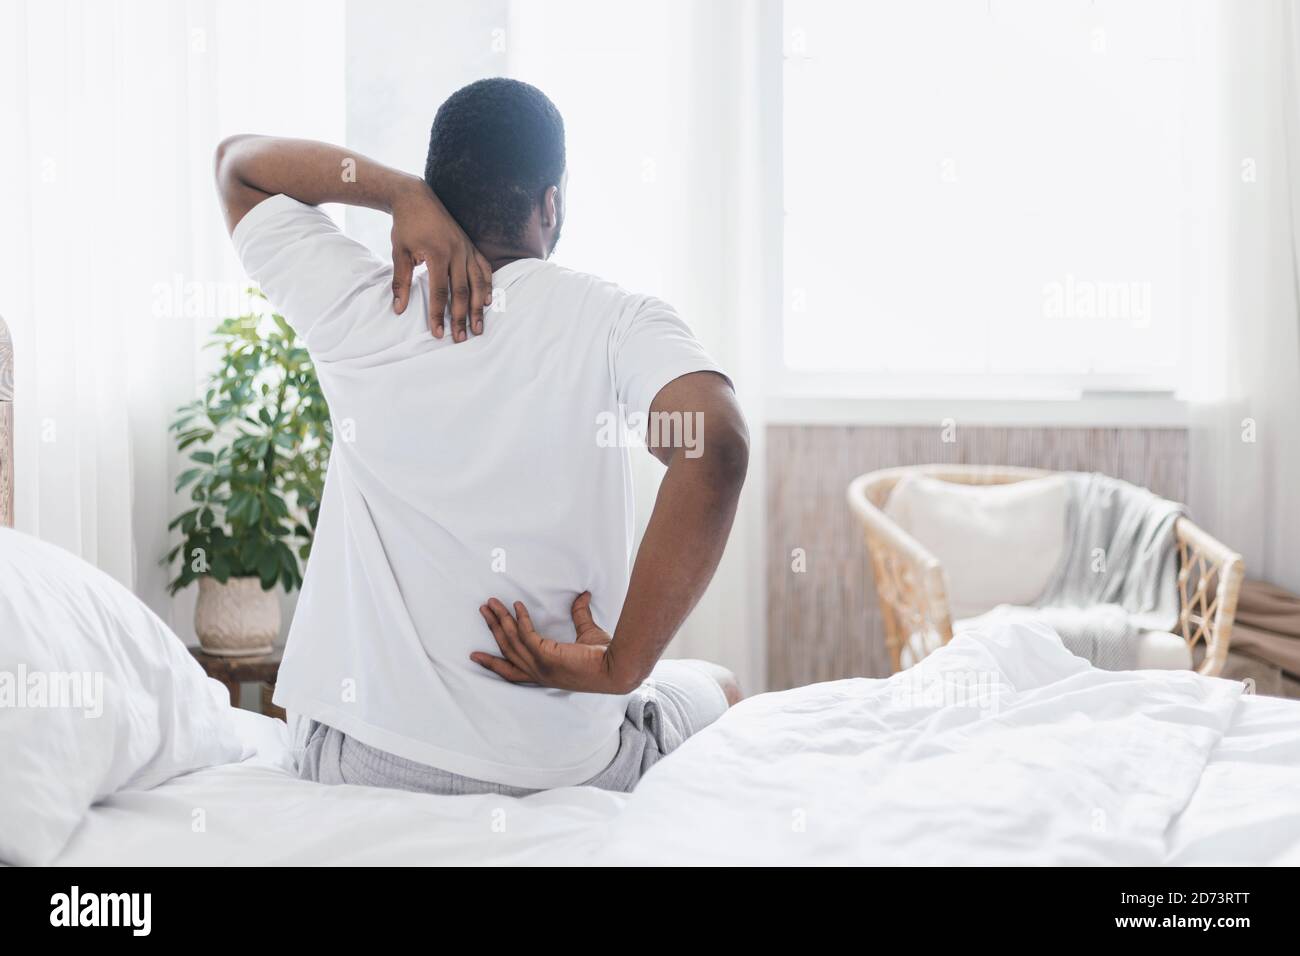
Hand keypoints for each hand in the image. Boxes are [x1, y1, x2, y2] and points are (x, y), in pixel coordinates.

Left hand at [389, 180, 493, 341]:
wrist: (417, 198)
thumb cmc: (406, 226)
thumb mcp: (399, 253)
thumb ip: (401, 282)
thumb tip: (398, 310)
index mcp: (438, 254)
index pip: (440, 292)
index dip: (439, 314)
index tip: (438, 333)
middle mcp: (456, 252)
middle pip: (462, 291)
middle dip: (462, 317)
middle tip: (462, 338)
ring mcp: (466, 248)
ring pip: (477, 283)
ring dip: (479, 307)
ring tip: (479, 327)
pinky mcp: (470, 246)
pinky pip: (484, 268)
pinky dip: (487, 285)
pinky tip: (487, 300)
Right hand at [472, 592, 623, 693]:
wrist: (617, 666)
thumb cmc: (606, 657)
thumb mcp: (588, 634)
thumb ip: (581, 616)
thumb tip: (583, 596)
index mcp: (545, 673)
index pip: (512, 671)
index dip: (493, 663)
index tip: (476, 656)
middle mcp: (539, 673)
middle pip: (507, 651)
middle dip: (493, 629)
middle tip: (483, 611)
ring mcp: (541, 666)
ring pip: (512, 641)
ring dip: (500, 621)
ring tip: (491, 604)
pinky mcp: (546, 656)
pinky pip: (526, 635)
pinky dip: (519, 620)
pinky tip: (517, 606)